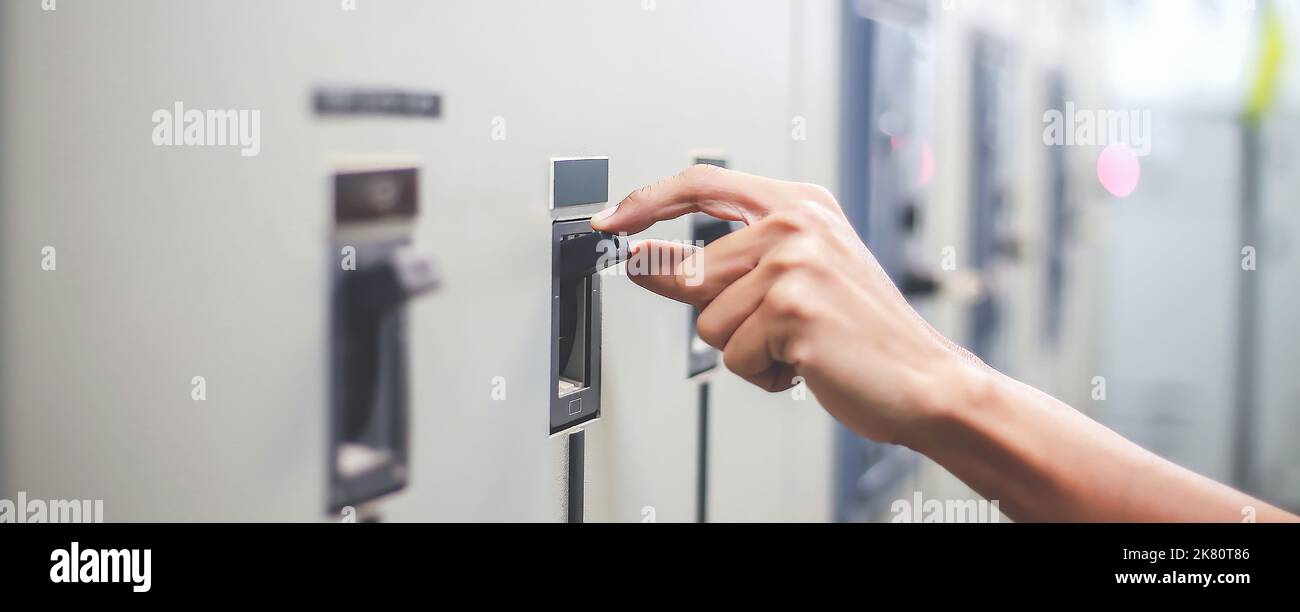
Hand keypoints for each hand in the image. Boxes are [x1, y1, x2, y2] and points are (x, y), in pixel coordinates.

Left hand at [592, 165, 984, 444]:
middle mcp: (798, 223)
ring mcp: (796, 263)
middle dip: (718, 316)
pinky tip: (807, 365)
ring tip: (799, 347)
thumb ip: (721, 266)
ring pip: (709, 321)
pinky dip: (763, 374)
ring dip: (745, 351)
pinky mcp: (793, 308)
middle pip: (694, 273)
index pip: (702, 184)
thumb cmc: (860, 334)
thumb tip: (642, 263)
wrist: (923, 381)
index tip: (611, 223)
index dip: (646, 202)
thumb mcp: (792, 280)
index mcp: (800, 204)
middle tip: (772, 330)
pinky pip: (734, 355)